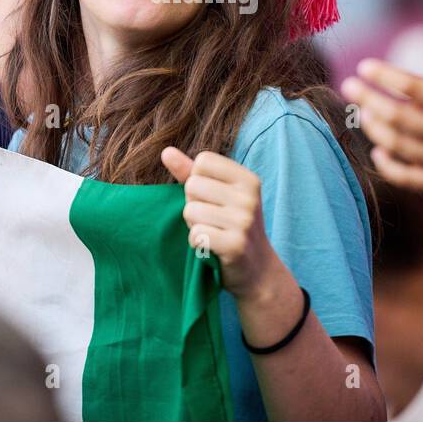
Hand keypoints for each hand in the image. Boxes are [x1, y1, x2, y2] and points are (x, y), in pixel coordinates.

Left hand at [162, 146, 278, 299]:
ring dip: (195, 225)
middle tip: (213, 220)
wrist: (257, 270)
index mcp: (248, 179)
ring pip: (191, 210)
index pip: (202, 162)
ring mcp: (244, 221)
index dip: (198, 181)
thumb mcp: (217, 195)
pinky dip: (197, 243)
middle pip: (193, 185)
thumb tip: (166, 151)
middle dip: (194, 204)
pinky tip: (212, 247)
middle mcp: (249, 197)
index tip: (212, 199)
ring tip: (213, 233)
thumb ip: (190, 172)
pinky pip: (195, 234)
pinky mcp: (235, 245)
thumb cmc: (231, 226)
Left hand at [341, 32, 422, 216]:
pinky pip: (409, 178)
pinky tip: (377, 153)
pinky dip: (389, 166)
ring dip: (375, 129)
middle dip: (368, 100)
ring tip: (360, 113)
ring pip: (399, 146)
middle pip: (399, 116)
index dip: (387, 77)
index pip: (416, 89)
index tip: (365, 66)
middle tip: (348, 86)